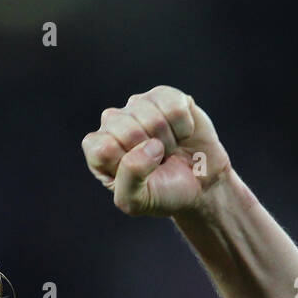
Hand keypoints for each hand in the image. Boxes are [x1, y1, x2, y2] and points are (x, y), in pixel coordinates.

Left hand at [82, 86, 229, 216]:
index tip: (139, 175)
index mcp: (98, 150)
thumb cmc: (162, 194)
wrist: (199, 186)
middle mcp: (113, 123)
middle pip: (128, 131)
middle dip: (150, 154)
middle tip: (157, 163)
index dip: (127, 165)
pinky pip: (175, 107)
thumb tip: (148, 146)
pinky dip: (184, 128)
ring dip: (168, 141)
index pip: (102, 148)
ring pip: (153, 118)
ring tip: (168, 150)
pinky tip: (180, 135)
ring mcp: (139, 106)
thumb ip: (129, 179)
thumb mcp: (137, 201)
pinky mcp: (165, 96)